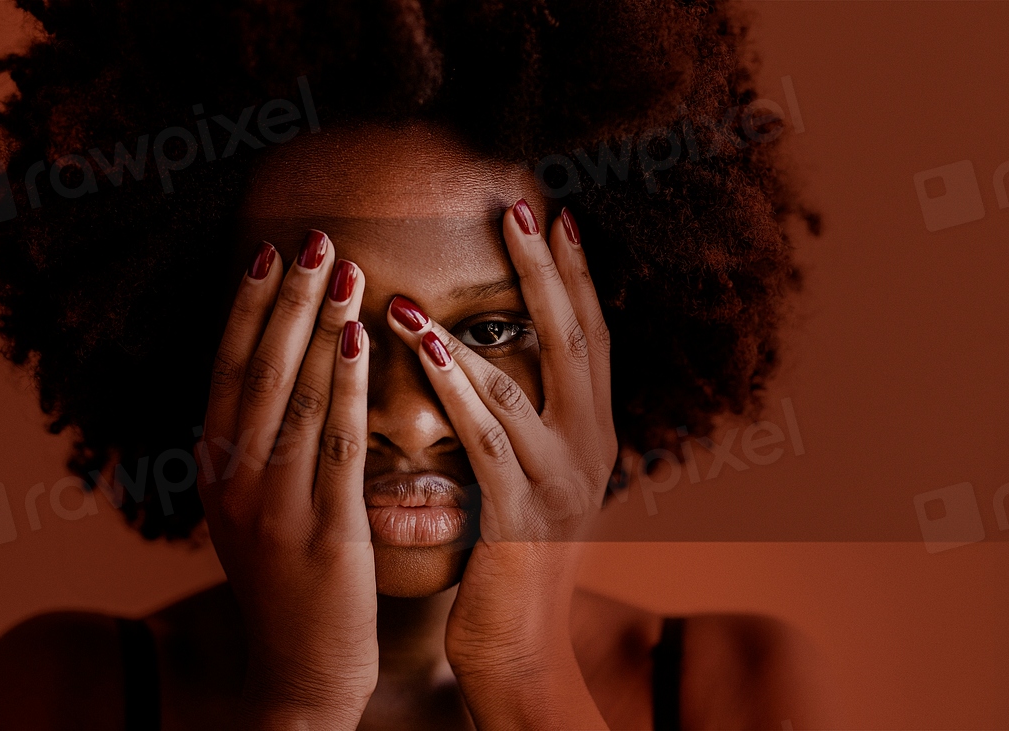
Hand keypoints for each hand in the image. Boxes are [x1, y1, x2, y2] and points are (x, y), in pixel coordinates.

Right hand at [196, 232, 376, 729]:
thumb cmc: (291, 584)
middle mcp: (234, 479)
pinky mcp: (322, 532)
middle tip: (314, 237)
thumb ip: (259, 448)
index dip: (247, 307)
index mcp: (216, 469)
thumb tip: (277, 377)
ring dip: (320, 326)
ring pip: (297, 396)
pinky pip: (337, 444)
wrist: (300, 672)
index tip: (269, 251)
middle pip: (260, 370)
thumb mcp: (255, 510)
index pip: (228, 370)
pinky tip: (365, 341)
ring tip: (344, 268)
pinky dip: (349, 387)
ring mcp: (274, 506)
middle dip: (287, 299)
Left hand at [386, 202, 615, 728]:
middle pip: (575, 340)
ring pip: (523, 380)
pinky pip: (486, 434)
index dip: (576, 276)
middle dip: (546, 271)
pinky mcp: (523, 512)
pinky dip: (454, 384)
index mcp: (595, 437)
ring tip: (413, 286)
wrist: (522, 649)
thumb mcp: (533, 484)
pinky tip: (420, 345)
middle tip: (518, 209)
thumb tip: (503, 370)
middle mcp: (592, 449)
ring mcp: (563, 480)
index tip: (554, 217)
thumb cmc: (515, 564)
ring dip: (468, 325)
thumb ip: (528, 428)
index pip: (592, 339)